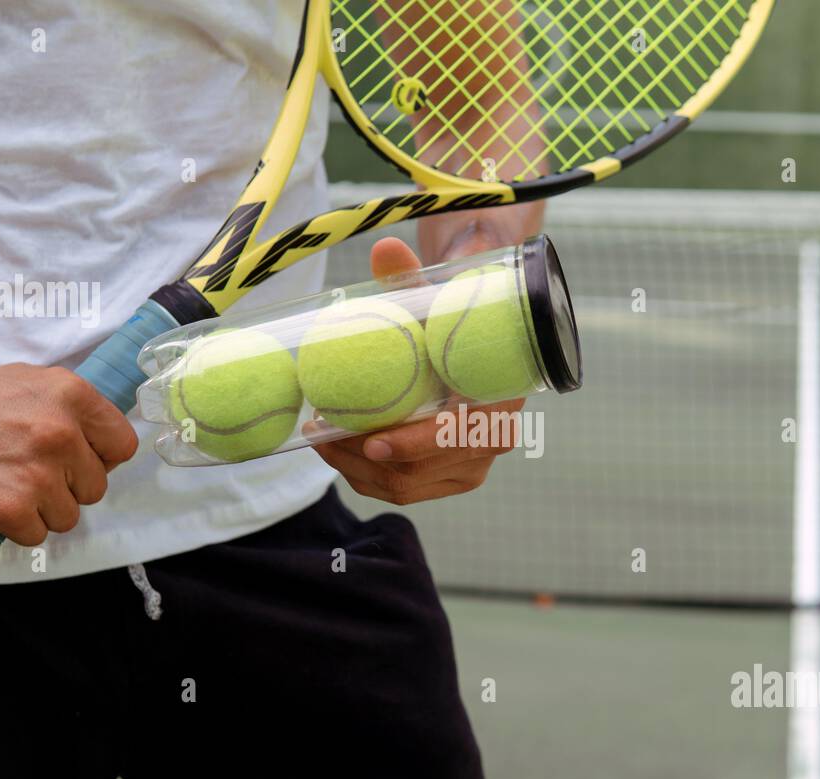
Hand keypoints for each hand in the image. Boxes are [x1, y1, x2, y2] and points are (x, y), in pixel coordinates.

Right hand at [0, 359, 137, 545]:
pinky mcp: (12, 510)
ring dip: (42, 510)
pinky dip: (16, 527)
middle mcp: (62, 435)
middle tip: (30, 473)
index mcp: (74, 397)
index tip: (78, 460)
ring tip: (9, 486)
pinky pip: (37, 535)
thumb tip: (102, 443)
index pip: (123, 446)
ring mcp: (39, 475)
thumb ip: (74, 411)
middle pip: (96, 487)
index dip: (101, 458)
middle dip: (67, 487)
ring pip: (69, 516)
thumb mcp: (32, 383)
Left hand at [312, 205, 540, 505]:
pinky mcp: (449, 479)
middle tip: (323, 432)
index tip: (373, 442)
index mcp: (501, 398)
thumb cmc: (450, 317)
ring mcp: (472, 465)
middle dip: (366, 460)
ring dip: (356, 468)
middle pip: (424, 470)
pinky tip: (334, 448)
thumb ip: (410, 279)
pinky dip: (362, 475)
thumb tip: (385, 248)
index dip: (417, 446)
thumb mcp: (432, 297)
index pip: (460, 436)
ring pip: (405, 486)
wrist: (469, 341)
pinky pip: (400, 489)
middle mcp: (493, 440)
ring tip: (319, 435)